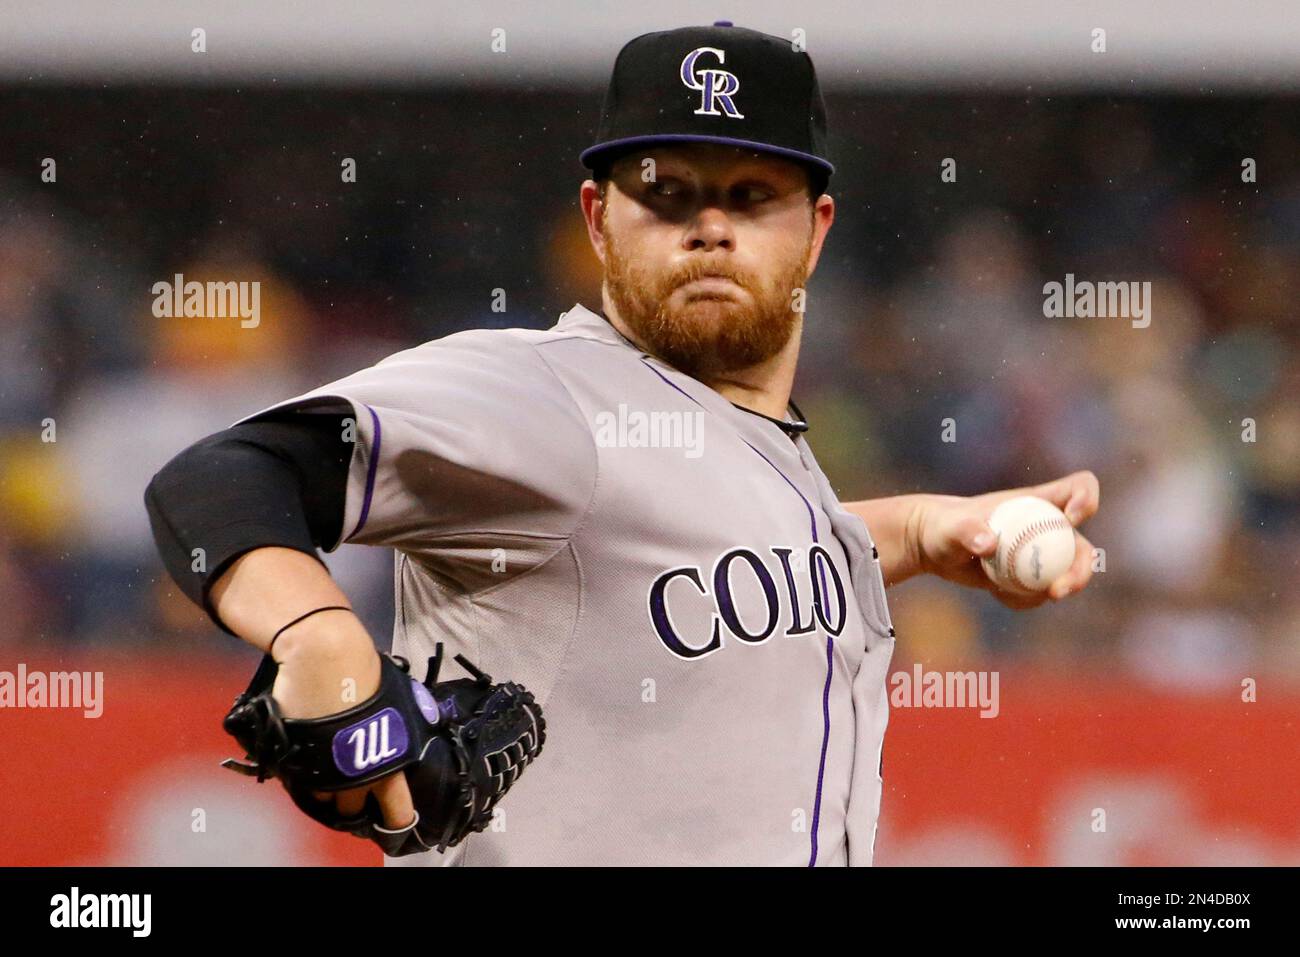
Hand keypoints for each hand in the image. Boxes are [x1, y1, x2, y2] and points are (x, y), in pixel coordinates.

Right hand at [271, 613, 415, 829]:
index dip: (396, 819)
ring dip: (330, 790)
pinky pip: (303, 779)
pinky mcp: (295, 759)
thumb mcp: (401, 699)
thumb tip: (422, 726)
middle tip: (356, 791)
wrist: (323, 653)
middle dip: (355, 806)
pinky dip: (309, 774)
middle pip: (353, 811)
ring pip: (326, 798)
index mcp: (388, 764)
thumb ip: (407, 722)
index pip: (397, 811)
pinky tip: (314, 759)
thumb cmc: (367, 672)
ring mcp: (322, 770)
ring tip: (333, 771)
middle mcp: (354, 776)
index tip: (393, 818)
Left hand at [906, 470, 1099, 609]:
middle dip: (1081, 570)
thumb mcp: (950, 527)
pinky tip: (998, 594)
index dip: (1086, 499)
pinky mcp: (1031, 576)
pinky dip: (1025, 600)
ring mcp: (1042, 553)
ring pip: (1068, 574)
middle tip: (1058, 590)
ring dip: (1059, 590)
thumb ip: (967, 530)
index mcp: (1039, 501)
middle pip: (1082, 546)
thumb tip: (989, 545)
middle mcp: (1048, 526)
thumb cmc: (943, 526)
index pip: (1079, 488)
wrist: (934, 547)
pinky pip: (1039, 594)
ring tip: (1027, 597)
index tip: (1070, 519)